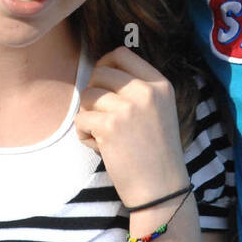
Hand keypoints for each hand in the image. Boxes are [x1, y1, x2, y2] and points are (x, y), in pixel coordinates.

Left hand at [75, 47, 187, 207]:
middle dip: (94, 92)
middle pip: (100, 72)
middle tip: (101, 114)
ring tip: (102, 134)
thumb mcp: (160, 109)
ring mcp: (127, 108)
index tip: (103, 83)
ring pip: (87, 96)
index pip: (122, 54)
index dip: (105, 65)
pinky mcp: (109, 126)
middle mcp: (145, 91)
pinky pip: (80, 119)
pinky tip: (100, 147)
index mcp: (160, 84)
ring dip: (88, 115)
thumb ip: (138, 88)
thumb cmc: (157, 151)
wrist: (161, 187)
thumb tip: (100, 70)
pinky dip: (84, 134)